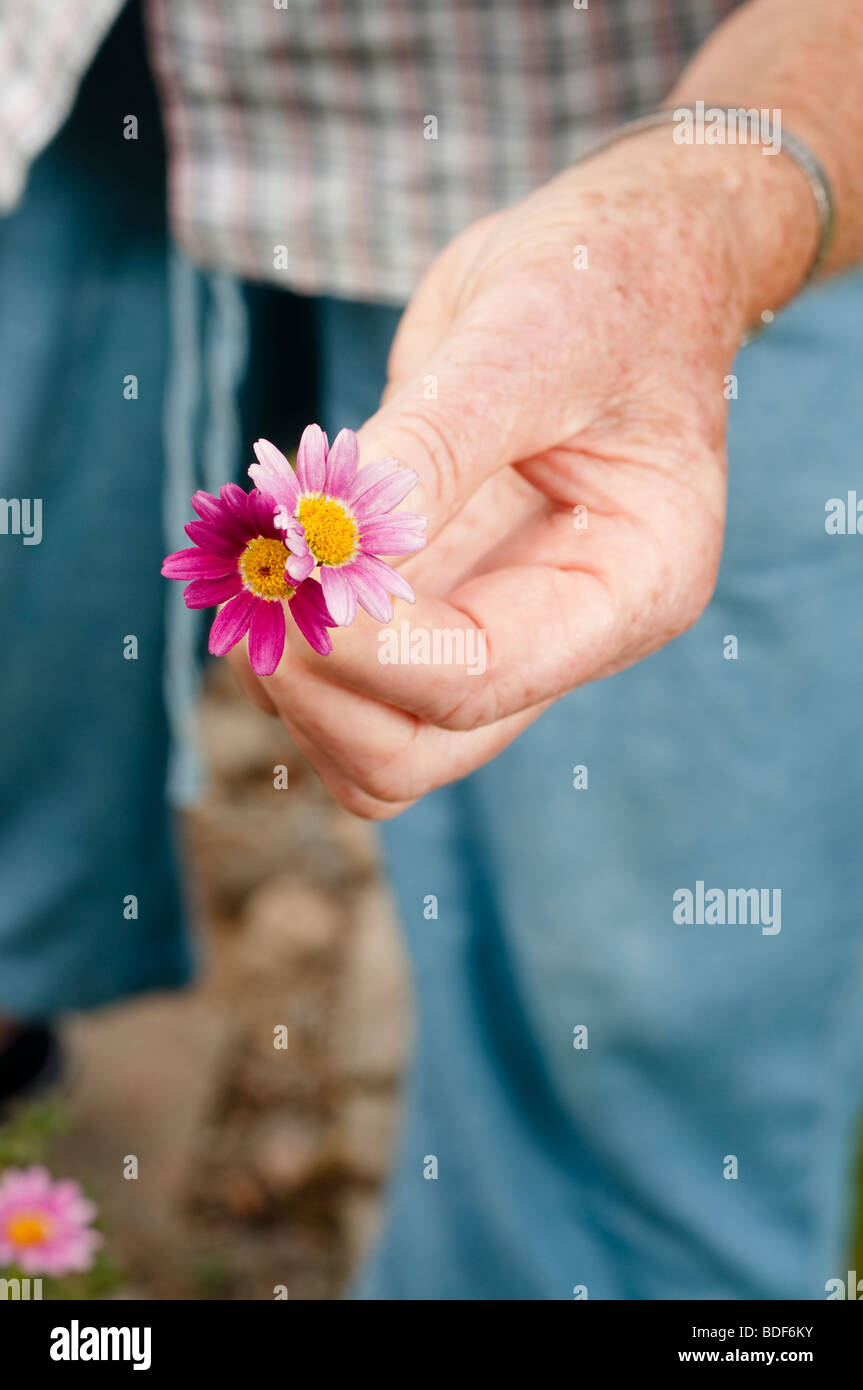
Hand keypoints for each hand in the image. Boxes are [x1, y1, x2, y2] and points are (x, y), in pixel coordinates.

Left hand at [229, 128, 814, 816]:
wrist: (619, 261)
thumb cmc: (605, 282)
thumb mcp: (527, 339)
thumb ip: (434, 445)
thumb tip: (326, 539)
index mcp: (627, 589)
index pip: (472, 682)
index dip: (363, 646)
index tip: (290, 562)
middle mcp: (564, 635)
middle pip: (415, 753)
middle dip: (319, 692)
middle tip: (265, 578)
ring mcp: (497, 625)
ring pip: (369, 737)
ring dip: (294, 672)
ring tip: (264, 549)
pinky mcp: (440, 599)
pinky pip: (349, 675)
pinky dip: (291, 632)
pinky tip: (275, 542)